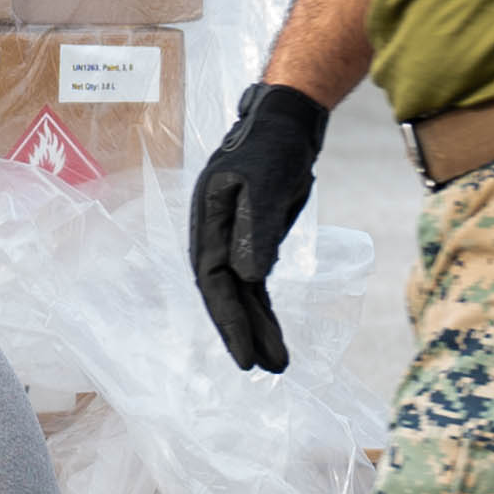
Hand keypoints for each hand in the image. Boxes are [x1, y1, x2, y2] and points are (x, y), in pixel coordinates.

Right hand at [188, 82, 328, 375]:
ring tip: (278, 364)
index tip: (246, 354)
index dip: (228, 320)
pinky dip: (264, 310)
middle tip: (262, 367)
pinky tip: (272, 333)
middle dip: (241, 332)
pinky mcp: (252, 243)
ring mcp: (231, 242)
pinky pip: (254, 285)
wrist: (285, 125)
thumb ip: (256, 230)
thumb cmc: (272, 148)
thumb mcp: (265, 185)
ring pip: (241, 294)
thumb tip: (246, 278)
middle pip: (224, 294)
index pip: (213, 281)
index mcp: (208, 222)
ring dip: (257, 327)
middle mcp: (214, 237)